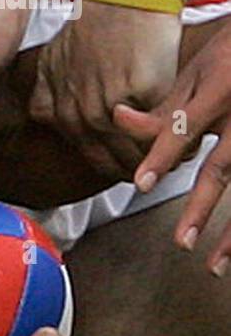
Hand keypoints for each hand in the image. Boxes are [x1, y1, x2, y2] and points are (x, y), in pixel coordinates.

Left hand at [29, 0, 183, 178]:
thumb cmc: (102, 20)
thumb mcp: (58, 57)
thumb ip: (52, 87)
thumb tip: (40, 110)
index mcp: (53, 104)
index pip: (83, 152)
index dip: (110, 161)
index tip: (128, 164)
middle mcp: (72, 110)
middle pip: (105, 159)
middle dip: (133, 167)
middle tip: (156, 167)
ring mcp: (100, 106)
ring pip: (129, 151)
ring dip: (154, 158)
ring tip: (173, 156)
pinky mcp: (131, 95)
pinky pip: (153, 131)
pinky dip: (169, 137)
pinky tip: (180, 135)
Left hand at [116, 16, 230, 273]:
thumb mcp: (198, 70)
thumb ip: (164, 106)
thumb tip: (115, 118)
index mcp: (220, 89)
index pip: (184, 127)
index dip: (162, 154)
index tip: (142, 183)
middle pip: (223, 167)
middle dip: (201, 207)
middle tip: (181, 242)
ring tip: (214, 265)